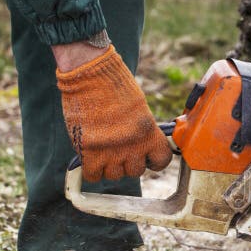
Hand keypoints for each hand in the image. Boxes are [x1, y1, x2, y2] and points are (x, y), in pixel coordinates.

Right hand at [55, 45, 171, 182]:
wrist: (90, 74)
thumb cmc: (114, 84)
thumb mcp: (140, 108)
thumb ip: (142, 130)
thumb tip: (140, 144)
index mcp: (150, 133)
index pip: (161, 161)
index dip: (154, 160)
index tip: (147, 156)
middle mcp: (133, 146)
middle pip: (135, 171)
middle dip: (129, 162)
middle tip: (120, 150)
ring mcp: (110, 151)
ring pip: (114, 175)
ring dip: (110, 166)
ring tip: (104, 151)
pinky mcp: (88, 151)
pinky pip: (93, 175)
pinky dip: (92, 170)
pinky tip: (90, 158)